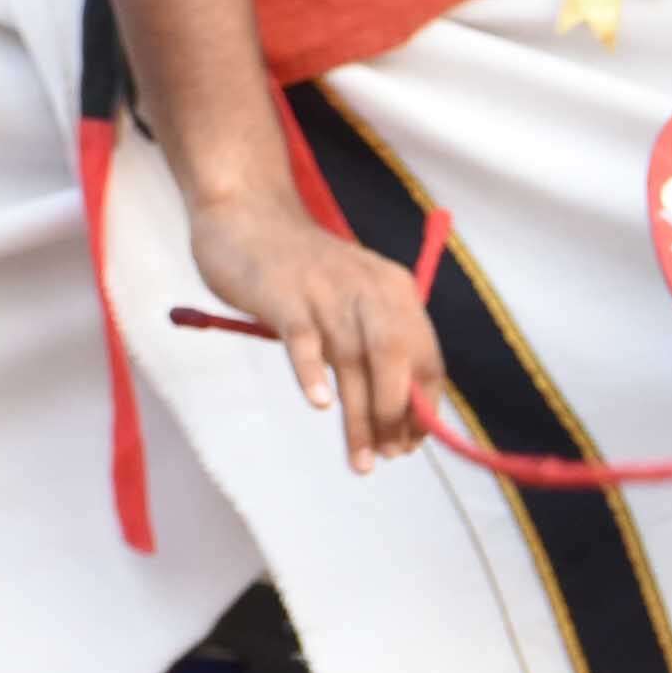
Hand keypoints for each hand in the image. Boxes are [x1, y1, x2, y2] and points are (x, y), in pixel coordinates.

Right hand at [185, 196, 443, 474]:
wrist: (246, 213)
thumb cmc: (301, 266)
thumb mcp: (352, 294)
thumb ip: (373, 339)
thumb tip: (396, 411)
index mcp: (394, 291)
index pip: (425, 359)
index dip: (421, 408)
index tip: (408, 445)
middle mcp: (368, 289)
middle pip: (395, 361)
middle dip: (394, 415)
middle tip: (385, 455)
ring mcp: (324, 291)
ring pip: (351, 361)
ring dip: (359, 417)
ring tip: (361, 459)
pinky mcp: (283, 294)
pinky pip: (303, 339)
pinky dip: (312, 372)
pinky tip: (319, 403)